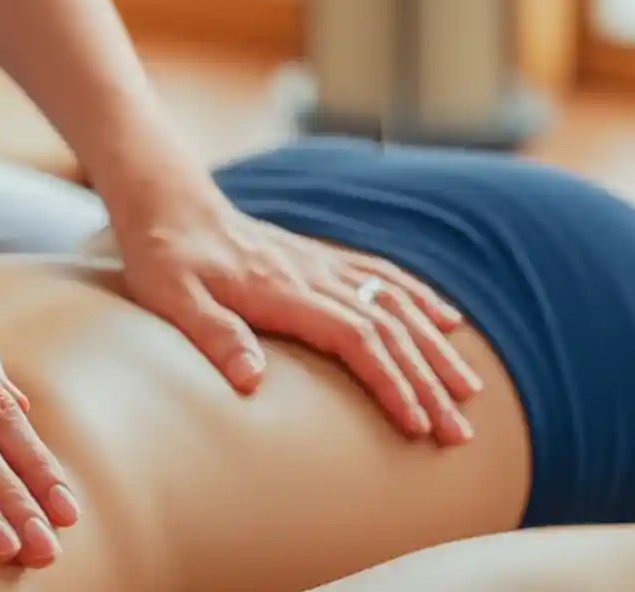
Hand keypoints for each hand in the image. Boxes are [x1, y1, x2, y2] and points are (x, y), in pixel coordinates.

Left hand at [115, 200, 483, 444]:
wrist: (169, 203)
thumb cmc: (166, 258)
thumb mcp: (173, 300)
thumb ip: (215, 335)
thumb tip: (251, 382)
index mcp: (284, 291)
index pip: (355, 339)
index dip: (390, 381)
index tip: (416, 423)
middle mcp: (314, 275)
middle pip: (388, 329)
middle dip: (429, 381)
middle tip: (459, 431)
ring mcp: (322, 264)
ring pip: (395, 305)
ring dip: (435, 347)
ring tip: (469, 389)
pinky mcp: (321, 259)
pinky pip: (383, 278)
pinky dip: (421, 300)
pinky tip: (448, 320)